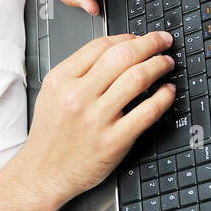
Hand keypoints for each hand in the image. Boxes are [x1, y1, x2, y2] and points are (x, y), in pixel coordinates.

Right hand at [15, 31, 176, 210]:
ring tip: (166, 63)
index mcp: (60, 81)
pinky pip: (147, 112)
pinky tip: (167, 92)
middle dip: (149, 44)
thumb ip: (77, 73)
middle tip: (162, 42)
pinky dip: (163, 97)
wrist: (42, 173)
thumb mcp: (51, 95)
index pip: (99, 46)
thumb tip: (115, 52)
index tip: (140, 38)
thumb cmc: (49, 136)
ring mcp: (96, 119)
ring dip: (158, 66)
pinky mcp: (113, 141)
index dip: (126, 37)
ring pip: (137, 79)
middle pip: (122, 56)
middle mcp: (77, 97)